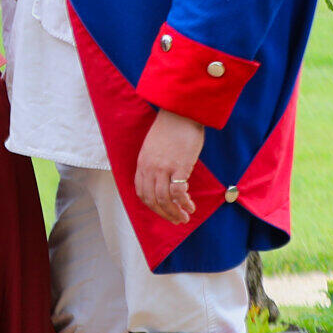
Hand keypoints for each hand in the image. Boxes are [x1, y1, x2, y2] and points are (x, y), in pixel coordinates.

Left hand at [135, 109, 206, 224]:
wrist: (180, 112)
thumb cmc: (171, 128)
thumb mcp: (154, 147)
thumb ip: (155, 163)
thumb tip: (165, 179)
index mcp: (142, 163)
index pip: (141, 192)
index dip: (152, 206)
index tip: (162, 211)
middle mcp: (149, 168)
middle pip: (152, 199)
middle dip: (164, 213)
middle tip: (175, 220)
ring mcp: (163, 168)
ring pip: (164, 199)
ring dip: (175, 212)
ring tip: (185, 218)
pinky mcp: (178, 167)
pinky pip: (178, 192)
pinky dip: (184, 203)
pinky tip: (191, 206)